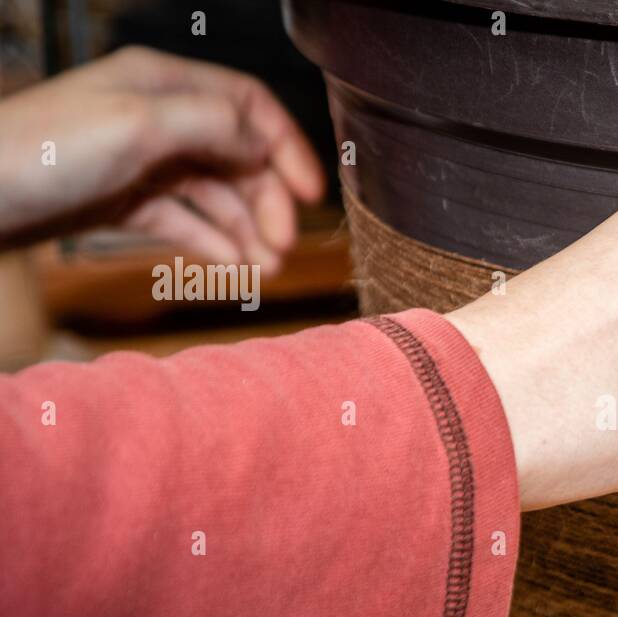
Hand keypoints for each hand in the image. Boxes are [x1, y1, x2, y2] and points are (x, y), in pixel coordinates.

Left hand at [0, 46, 324, 271]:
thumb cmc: (44, 151)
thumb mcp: (139, 125)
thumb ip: (211, 125)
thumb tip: (264, 140)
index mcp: (164, 84)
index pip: (249, 107)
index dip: (286, 148)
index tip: (310, 193)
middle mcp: (158, 118)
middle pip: (238, 157)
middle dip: (268, 201)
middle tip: (284, 246)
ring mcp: (142, 161)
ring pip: (215, 194)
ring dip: (247, 229)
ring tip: (266, 268)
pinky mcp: (124, 201)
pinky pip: (184, 220)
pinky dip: (212, 242)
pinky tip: (231, 265)